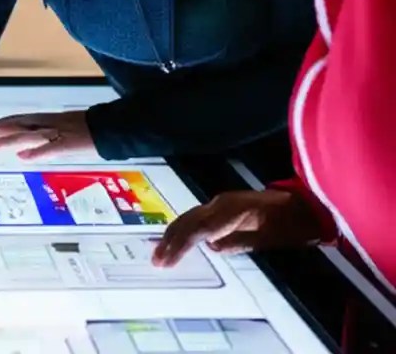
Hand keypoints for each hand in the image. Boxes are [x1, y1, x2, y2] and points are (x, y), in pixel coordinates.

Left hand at [0, 110, 93, 159]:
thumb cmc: (83, 132)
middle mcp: (44, 123)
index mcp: (41, 120)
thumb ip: (37, 143)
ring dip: (5, 141)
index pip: (10, 122)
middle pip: (13, 125)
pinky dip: (38, 151)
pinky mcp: (70, 143)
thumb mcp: (55, 136)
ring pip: (26, 134)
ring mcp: (56, 132)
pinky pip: (52, 147)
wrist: (109, 127)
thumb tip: (20, 154)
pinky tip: (24, 157)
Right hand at [152, 190, 324, 266]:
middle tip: (156, 260)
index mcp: (231, 209)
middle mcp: (221, 202)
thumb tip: (213, 247)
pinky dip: (185, 230)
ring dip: (174, 235)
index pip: (198, 229)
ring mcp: (222, 202)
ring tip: (161, 254)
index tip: (166, 262)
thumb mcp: (269, 237)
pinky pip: (198, 218)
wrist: (308, 205)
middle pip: (188, 221)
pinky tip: (179, 242)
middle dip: (170, 240)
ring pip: (190, 218)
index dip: (180, 245)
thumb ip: (239, 241)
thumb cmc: (293, 223)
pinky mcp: (224, 207)